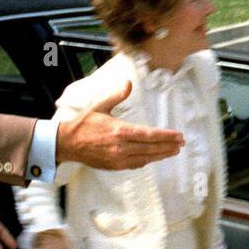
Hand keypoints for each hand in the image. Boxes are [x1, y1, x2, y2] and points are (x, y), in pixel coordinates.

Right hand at [56, 80, 184, 170]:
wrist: (67, 143)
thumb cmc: (84, 123)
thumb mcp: (100, 105)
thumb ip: (117, 95)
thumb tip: (128, 82)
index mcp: (119, 131)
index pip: (149, 134)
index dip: (166, 136)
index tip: (178, 135)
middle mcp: (121, 147)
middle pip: (151, 148)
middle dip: (168, 146)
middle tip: (181, 143)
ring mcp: (118, 159)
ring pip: (146, 158)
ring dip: (161, 155)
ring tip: (173, 151)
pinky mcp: (114, 166)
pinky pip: (136, 165)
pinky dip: (147, 160)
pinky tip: (154, 157)